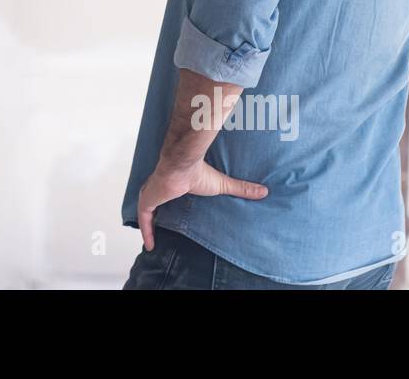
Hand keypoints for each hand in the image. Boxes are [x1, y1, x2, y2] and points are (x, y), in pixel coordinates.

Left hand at [137, 158, 268, 250]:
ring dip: (148, 224)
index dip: (166, 200)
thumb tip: (263, 191)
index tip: (167, 211)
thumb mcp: (221, 184)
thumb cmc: (198, 172)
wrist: (182, 164)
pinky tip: (151, 245)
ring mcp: (151, 193)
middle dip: (154, 212)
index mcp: (172, 181)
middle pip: (153, 201)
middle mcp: (158, 187)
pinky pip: (144, 218)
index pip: (166, 191)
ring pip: (147, 211)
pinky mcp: (148, 200)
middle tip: (158, 227)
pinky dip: (146, 231)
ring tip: (152, 240)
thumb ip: (240, 188)